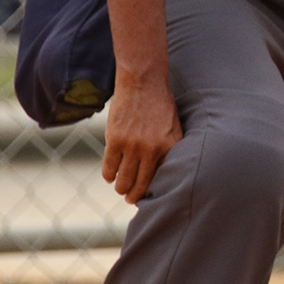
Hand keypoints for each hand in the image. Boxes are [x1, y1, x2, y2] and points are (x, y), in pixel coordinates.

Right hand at [102, 74, 181, 203]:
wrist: (143, 82)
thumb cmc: (161, 105)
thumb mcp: (174, 127)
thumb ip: (169, 149)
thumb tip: (163, 172)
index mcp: (171, 147)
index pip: (162, 178)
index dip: (155, 191)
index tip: (150, 197)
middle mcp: (152, 149)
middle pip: (142, 183)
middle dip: (136, 196)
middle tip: (132, 200)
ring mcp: (133, 145)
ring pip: (124, 179)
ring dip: (121, 188)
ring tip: (121, 190)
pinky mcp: (115, 140)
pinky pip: (110, 166)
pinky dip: (109, 175)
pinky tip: (110, 178)